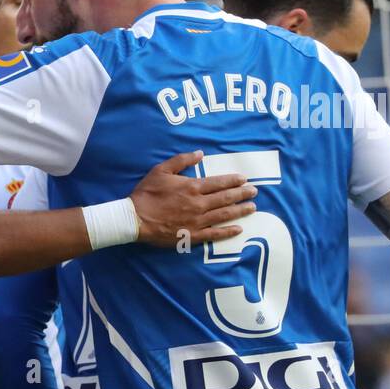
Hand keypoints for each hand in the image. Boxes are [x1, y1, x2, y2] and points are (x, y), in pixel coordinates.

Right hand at [129, 150, 256, 246]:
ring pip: (224, 214)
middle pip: (226, 198)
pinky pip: (214, 233)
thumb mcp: (161, 170)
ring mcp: (197, 221)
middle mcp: (199, 203)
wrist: (135, 218)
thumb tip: (200, 153)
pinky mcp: (192, 235)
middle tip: (254, 191)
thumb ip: (182, 160)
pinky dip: (228, 231)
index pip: (219, 183)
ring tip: (252, 208)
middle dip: (242, 194)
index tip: (244, 179)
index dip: (233, 181)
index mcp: (192, 187)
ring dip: (240, 211)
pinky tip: (239, 229)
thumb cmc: (147, 193)